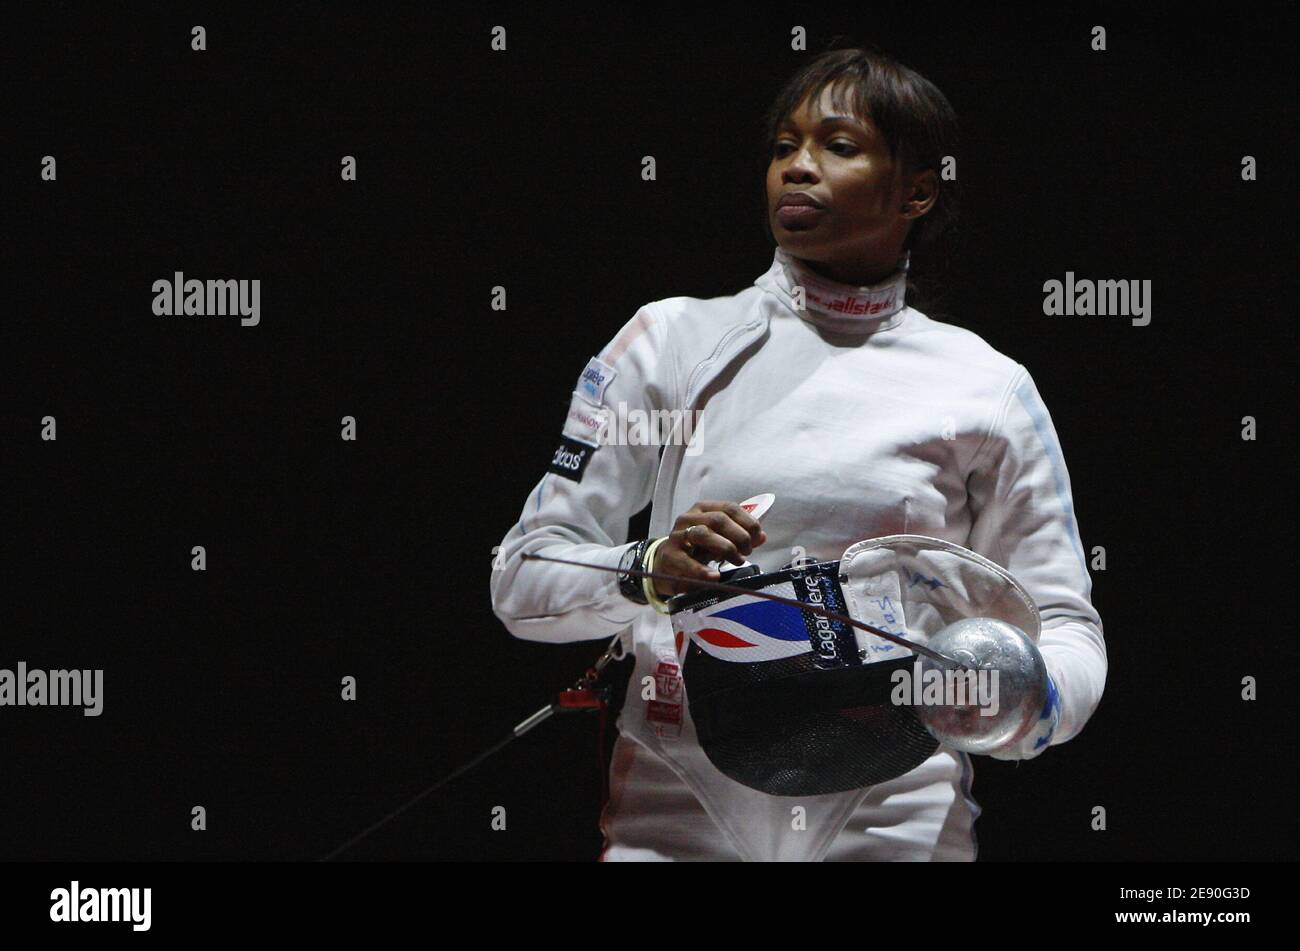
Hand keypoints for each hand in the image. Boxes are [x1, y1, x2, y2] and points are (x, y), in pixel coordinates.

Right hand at [650, 500, 766, 596]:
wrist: (666, 565)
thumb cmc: (696, 550)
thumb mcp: (718, 540)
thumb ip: (740, 536)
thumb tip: (762, 536)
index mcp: (703, 509)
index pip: (729, 508)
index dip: (747, 521)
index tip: (757, 537)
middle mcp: (689, 518)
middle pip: (718, 520)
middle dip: (739, 536)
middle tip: (747, 552)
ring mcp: (677, 536)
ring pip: (703, 534)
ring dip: (725, 548)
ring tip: (736, 560)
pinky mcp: (669, 556)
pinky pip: (687, 561)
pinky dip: (703, 570)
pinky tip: (715, 576)